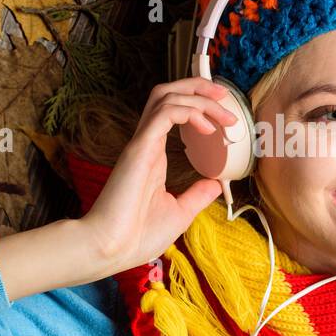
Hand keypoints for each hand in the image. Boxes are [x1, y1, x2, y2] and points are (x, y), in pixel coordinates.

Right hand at [75, 78, 237, 273]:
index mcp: (153, 155)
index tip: (224, 114)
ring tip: (224, 113)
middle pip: (168, 93)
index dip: (198, 103)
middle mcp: (146, 143)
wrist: (111, 248)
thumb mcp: (179, 212)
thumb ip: (197, 195)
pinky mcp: (140, 148)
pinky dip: (190, 112)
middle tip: (225, 95)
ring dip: (199, 97)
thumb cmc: (136, 236)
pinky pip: (165, 113)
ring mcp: (142, 143)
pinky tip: (208, 128)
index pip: (172, 112)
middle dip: (198, 87)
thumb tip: (216, 183)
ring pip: (167, 96)